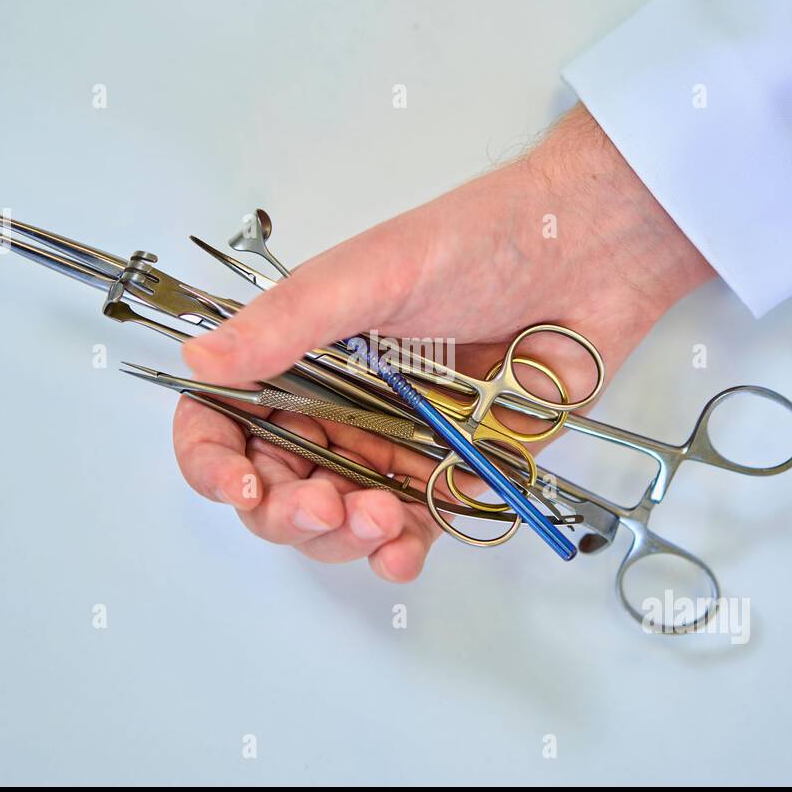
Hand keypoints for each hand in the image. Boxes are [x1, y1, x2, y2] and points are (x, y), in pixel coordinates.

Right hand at [175, 104, 714, 581]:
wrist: (588, 255)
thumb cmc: (483, 242)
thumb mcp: (372, 275)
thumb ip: (286, 325)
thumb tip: (203, 361)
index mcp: (302, 352)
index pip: (224, 417)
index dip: (215, 460)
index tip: (240, 483)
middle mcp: (338, 402)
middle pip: (275, 485)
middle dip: (287, 512)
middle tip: (323, 505)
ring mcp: (391, 440)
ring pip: (336, 519)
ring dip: (343, 537)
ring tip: (380, 516)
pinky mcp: (449, 470)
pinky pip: (410, 529)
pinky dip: (399, 550)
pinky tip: (403, 549)